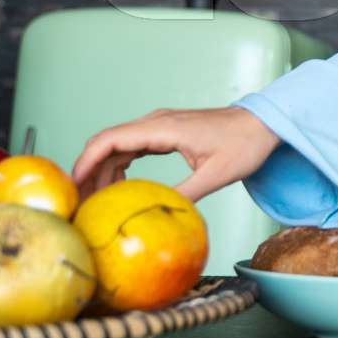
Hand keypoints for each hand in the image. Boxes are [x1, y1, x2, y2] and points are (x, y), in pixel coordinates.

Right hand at [71, 107, 281, 202]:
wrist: (265, 124)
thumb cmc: (245, 145)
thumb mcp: (216, 175)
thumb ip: (185, 194)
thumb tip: (157, 216)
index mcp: (164, 128)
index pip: (111, 139)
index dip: (86, 161)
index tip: (72, 185)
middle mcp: (157, 122)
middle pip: (107, 143)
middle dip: (88, 171)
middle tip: (78, 203)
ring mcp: (160, 125)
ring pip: (118, 146)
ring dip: (103, 171)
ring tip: (94, 201)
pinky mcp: (166, 132)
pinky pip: (133, 147)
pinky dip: (119, 166)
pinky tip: (119, 189)